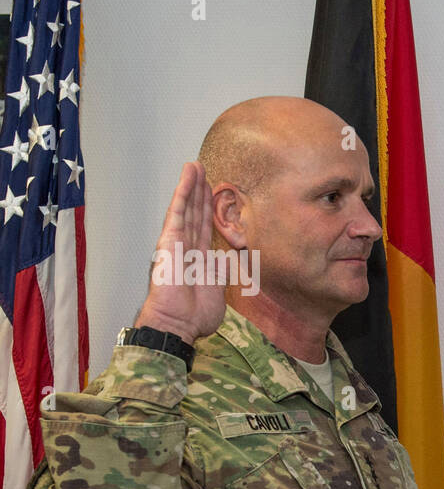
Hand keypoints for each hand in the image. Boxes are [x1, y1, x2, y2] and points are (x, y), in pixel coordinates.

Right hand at [135, 162, 223, 343]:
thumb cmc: (196, 314)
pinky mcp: (170, 239)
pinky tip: (187, 176)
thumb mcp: (218, 288)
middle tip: (203, 169)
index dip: (208, 208)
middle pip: (195, 212)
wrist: (179, 323)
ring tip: (195, 165)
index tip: (213, 191)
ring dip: (191, 185)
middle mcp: (188, 247)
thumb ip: (222, 271)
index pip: (205, 227)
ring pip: (187, 207)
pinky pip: (178, 211)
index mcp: (199, 258)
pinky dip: (182, 192)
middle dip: (199, 191)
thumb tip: (227, 260)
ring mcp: (178, 242)